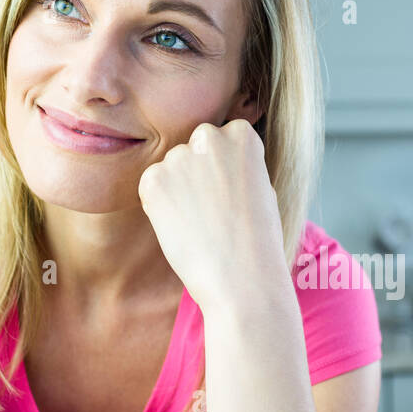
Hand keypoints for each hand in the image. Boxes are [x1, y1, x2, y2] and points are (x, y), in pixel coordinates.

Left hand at [137, 119, 289, 314]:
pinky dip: (159, 204)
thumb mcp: (261, 188)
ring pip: (172, 166)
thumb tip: (210, 164)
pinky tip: (182, 226)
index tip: (232, 192)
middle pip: (195, 147)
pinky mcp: (154, 180)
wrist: (242, 277)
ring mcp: (179, 156)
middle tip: (211, 208)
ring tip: (199, 222)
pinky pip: (151, 185)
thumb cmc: (258, 240)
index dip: (224, 168)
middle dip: (198, 170)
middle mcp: (209, 136)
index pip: (223, 138)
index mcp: (242, 135)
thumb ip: (236, 166)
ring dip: (178, 188)